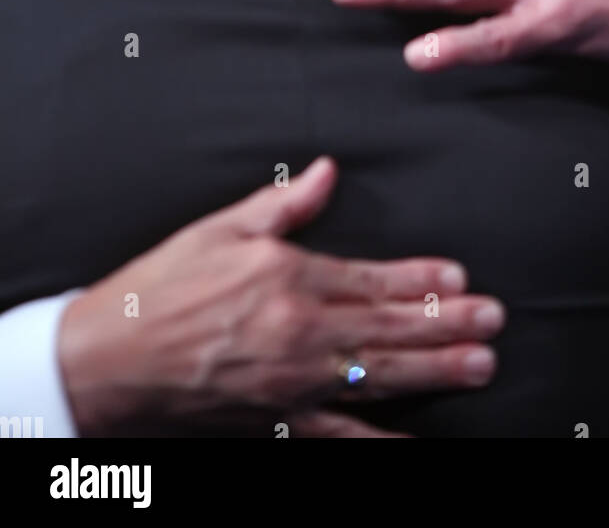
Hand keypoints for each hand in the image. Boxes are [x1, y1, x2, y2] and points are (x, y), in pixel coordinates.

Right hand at [59, 157, 504, 434]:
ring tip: (480, 365)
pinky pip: (340, 437)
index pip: (372, 279)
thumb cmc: (159, 290)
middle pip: (389, 328)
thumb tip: (329, 170)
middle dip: (448, 324)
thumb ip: (283, 204)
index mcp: (288, 277)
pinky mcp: (277, 423)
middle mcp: (299, 332)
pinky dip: (381, 442)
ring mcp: (292, 384)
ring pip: (379, 377)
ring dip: (435, 371)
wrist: (107, 361)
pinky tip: (417, 443)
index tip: (461, 277)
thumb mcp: (219, 229)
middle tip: (494, 320)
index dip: (422, 280)